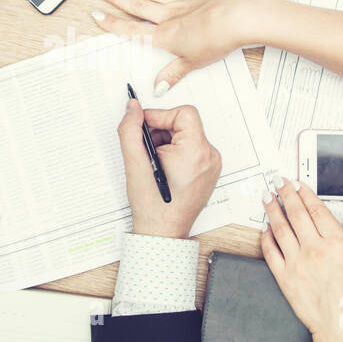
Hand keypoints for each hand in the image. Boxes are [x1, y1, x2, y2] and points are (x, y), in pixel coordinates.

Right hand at [92, 0, 257, 92]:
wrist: (237, 20)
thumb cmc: (218, 41)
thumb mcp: (193, 63)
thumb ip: (173, 74)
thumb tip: (159, 87)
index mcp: (165, 36)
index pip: (132, 30)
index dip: (112, 23)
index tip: (97, 15)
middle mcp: (167, 15)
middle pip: (134, 5)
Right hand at [117, 99, 220, 238]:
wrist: (163, 233)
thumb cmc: (153, 206)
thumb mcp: (134, 163)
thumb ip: (130, 130)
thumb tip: (133, 108)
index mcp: (196, 152)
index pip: (183, 113)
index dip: (160, 116)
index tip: (144, 127)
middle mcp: (210, 156)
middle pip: (185, 124)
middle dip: (161, 131)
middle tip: (146, 150)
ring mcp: (212, 165)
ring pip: (187, 136)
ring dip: (167, 142)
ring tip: (154, 163)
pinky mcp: (209, 171)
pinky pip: (192, 149)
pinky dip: (175, 152)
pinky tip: (163, 169)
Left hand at [260, 180, 342, 341]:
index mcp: (337, 243)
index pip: (316, 209)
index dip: (305, 193)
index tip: (298, 183)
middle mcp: (315, 249)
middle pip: (296, 213)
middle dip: (285, 193)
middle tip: (278, 181)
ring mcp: (297, 263)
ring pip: (280, 228)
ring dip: (273, 210)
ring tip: (268, 198)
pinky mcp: (285, 279)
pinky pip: (271, 252)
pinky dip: (266, 238)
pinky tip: (266, 229)